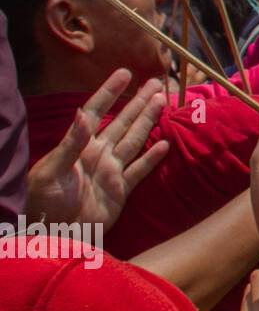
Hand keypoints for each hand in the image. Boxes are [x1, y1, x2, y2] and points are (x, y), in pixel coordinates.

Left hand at [25, 70, 168, 228]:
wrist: (53, 237)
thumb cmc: (43, 203)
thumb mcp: (52, 171)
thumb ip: (71, 143)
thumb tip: (83, 113)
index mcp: (79, 147)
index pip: (97, 112)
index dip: (110, 92)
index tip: (125, 73)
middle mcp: (97, 155)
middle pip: (122, 122)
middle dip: (138, 101)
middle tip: (155, 82)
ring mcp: (110, 172)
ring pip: (134, 140)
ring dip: (148, 121)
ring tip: (162, 102)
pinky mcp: (120, 192)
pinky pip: (139, 170)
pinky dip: (152, 158)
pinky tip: (164, 144)